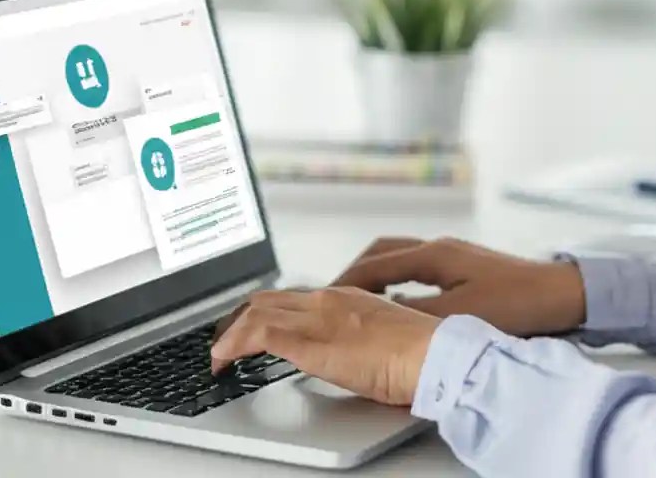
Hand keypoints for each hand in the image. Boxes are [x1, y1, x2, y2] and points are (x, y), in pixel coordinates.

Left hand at [210, 288, 438, 405]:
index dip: (262, 313)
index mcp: (346, 296)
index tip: (251, 330)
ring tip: (218, 356)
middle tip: (225, 343)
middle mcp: (327, 300)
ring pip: (255, 314)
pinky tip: (225, 359)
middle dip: (238, 321)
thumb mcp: (380, 338)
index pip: (290, 298)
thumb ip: (355, 337)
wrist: (436, 357)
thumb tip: (342, 351)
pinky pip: (261, 335)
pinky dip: (235, 345)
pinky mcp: (311, 343)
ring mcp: (317, 319)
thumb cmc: (421, 354)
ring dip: (230, 334)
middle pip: (265, 300)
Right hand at [332, 236, 586, 336]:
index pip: (373, 265)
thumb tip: (379, 320)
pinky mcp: (468, 271)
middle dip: (354, 274)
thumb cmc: (519, 304)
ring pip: (400, 261)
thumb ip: (417, 317)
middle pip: (381, 254)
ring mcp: (456, 257)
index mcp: (434, 254)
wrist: (564, 295)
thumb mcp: (461, 317)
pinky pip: (419, 272)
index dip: (343, 283)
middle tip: (332, 297)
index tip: (321, 299)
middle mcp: (441, 249)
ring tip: (358, 303)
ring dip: (377, 278)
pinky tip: (400, 307)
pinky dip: (399, 285)